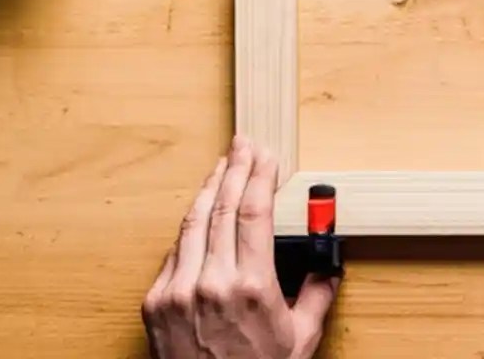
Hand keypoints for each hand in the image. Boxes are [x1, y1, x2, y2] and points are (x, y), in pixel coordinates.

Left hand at [142, 137, 339, 358]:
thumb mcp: (300, 338)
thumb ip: (316, 294)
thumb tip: (328, 266)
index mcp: (251, 286)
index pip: (254, 212)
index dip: (259, 176)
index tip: (265, 156)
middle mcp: (211, 282)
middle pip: (222, 207)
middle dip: (234, 169)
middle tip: (242, 145)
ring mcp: (178, 291)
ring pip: (192, 223)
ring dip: (209, 189)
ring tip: (221, 167)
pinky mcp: (155, 303)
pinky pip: (173, 253)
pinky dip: (189, 228)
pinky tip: (200, 214)